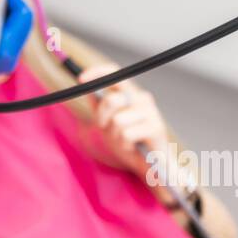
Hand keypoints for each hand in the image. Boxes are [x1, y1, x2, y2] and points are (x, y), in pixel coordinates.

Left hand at [76, 64, 170, 180]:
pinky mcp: (156, 128)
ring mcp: (151, 112)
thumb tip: (87, 87)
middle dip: (102, 117)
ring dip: (115, 135)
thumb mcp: (107, 122)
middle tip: (105, 128)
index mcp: (131, 94)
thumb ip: (99, 104)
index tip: (81, 79)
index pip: (116, 74)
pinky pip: (127, 134)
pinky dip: (124, 145)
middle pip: (112, 100)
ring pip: (118, 121)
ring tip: (124, 141)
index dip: (97, 73)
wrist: (148, 164)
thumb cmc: (127, 141)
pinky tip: (132, 147)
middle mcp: (142, 98)